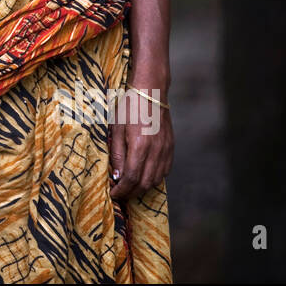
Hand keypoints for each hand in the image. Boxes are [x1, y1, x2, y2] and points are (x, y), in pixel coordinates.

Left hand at [108, 86, 172, 202]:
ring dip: (143, 187)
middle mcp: (156, 151)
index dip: (122, 190)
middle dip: (131, 193)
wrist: (151, 91)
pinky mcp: (171, 147)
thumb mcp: (116, 129)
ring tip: (130, 186)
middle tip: (120, 193)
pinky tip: (144, 175)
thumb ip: (117, 154)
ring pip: (157, 179)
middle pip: (145, 183)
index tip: (113, 194)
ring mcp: (166, 149)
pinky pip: (165, 170)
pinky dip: (154, 178)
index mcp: (140, 146)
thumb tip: (116, 176)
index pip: (132, 178)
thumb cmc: (129, 107)